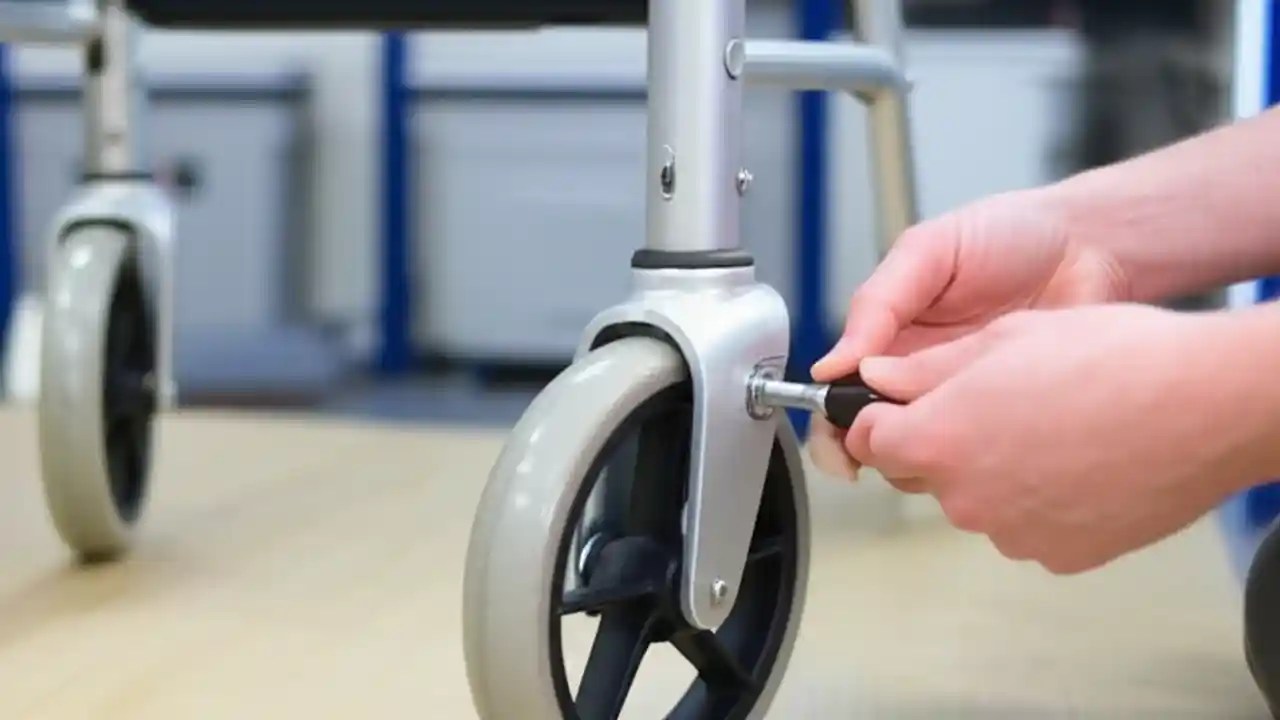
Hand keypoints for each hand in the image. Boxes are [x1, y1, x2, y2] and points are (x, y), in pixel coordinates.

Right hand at [808, 188, 1131, 480]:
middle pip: (877, 436)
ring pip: (926, 454)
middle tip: (890, 448)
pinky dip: (978, 458)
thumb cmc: (1011, 235)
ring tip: (942, 437)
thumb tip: (829, 365)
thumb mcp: (927, 251)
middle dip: (874, 451)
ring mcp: (966, 403)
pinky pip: (983, 454)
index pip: (841, 396)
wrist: (1094, 243)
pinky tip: (985, 443)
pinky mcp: (1009, 421)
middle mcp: (921, 379)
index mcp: (888, 340)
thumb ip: (876, 304)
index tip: (842, 439)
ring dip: (925, 457)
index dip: (832, 424)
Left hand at [845, 304, 1257, 573]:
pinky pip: (1025, 524)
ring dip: (992, 469)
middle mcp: (965, 498)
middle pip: (919, 472)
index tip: (891, 406)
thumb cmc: (1112, 359)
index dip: (875, 417)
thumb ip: (925, 369)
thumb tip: (876, 378)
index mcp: (938, 439)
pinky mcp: (1058, 555)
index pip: (866, 440)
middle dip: (936, 440)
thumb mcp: (1003, 340)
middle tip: (990, 402)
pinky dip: (1038, 499)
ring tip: (1050, 425)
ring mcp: (1012, 534)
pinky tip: (1079, 460)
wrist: (1206, 404)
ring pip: (975, 499)